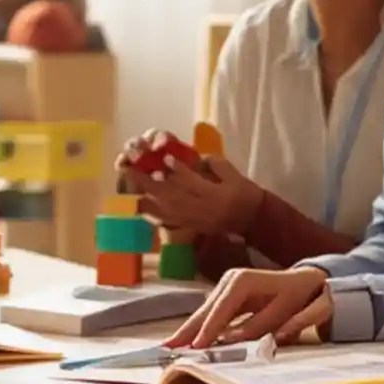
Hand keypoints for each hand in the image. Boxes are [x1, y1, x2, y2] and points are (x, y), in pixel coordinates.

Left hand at [127, 156, 262, 234]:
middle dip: (149, 182)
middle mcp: (200, 208)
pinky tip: (141, 204)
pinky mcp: (190, 226)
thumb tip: (197, 157)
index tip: (165, 158)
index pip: (192, 182)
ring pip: (165, 209)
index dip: (178, 170)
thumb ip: (216, 165)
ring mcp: (192, 219)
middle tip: (132, 168)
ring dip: (146, 197)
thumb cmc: (245, 194)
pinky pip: (167, 220)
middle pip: (170, 195)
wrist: (253, 220)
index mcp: (213, 194)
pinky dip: (153, 212)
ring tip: (130, 185)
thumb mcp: (235, 175)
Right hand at [165, 267, 330, 348]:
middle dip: (187, 330)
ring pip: (204, 311)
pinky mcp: (225, 294)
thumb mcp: (282, 313)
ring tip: (169, 348)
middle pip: (206, 308)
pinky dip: (198, 327)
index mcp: (244, 281)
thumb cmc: (294, 297)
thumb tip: (230, 339)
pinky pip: (210, 313)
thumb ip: (257, 327)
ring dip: (188, 330)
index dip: (209, 327)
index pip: (222, 307)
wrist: (302, 281)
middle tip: (168, 348)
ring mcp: (226, 285)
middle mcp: (231, 279)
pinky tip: (184, 340)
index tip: (197, 345)